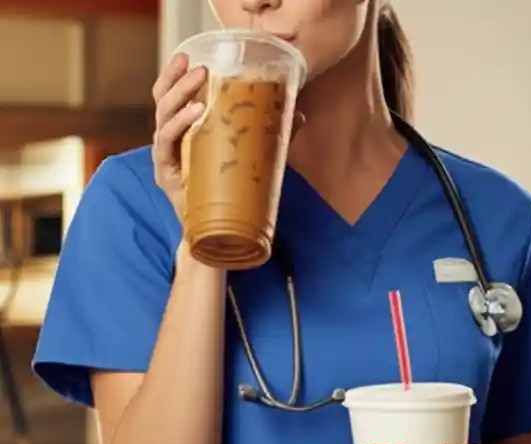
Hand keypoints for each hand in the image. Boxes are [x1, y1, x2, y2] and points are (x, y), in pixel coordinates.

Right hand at [152, 53, 305, 218]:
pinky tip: (195, 113)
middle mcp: (170, 141)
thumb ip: (272, 135)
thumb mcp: (250, 156)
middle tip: (196, 65)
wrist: (217, 232)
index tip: (188, 56)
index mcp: (183, 133)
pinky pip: (167, 142)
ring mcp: (165, 156)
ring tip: (199, 83)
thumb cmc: (228, 192)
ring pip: (163, 117)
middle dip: (176, 79)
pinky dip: (180, 124)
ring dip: (180, 96)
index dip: (175, 76)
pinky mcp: (166, 172)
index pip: (172, 97)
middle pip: (163, 101)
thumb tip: (299, 112)